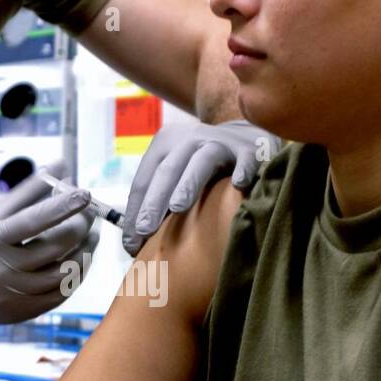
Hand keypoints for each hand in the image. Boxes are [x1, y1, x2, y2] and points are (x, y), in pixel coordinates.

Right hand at [0, 158, 100, 321]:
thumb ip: (27, 191)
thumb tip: (60, 165)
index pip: (33, 221)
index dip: (62, 207)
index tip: (84, 194)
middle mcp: (0, 269)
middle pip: (54, 247)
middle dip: (80, 227)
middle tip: (89, 214)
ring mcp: (11, 294)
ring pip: (63, 274)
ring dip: (85, 252)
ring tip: (91, 236)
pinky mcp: (20, 313)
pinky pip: (59, 295)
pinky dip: (75, 275)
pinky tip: (79, 260)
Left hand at [120, 120, 281, 255]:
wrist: (245, 135)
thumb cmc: (203, 165)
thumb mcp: (177, 173)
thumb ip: (158, 200)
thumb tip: (136, 246)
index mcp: (165, 144)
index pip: (144, 180)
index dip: (135, 212)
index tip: (131, 244)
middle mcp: (189, 139)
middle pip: (167, 171)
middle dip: (154, 202)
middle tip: (145, 231)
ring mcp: (220, 142)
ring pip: (201, 161)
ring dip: (188, 184)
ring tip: (178, 207)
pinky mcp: (249, 149)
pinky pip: (246, 160)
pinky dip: (243, 170)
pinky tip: (239, 184)